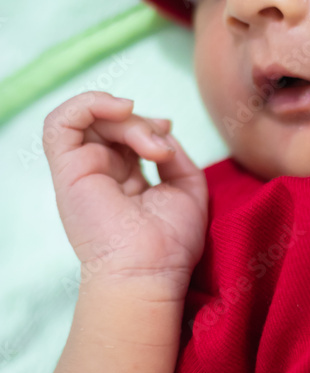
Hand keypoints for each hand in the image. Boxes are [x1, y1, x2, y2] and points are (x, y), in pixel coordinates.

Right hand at [43, 91, 208, 297]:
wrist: (150, 270)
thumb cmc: (171, 243)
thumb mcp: (187, 187)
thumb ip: (173, 153)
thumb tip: (161, 129)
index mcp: (125, 181)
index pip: (127, 134)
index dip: (147, 123)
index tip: (168, 131)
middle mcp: (100, 174)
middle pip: (113, 124)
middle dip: (142, 124)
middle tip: (162, 148)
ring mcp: (81, 172)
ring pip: (93, 119)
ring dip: (127, 121)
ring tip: (150, 144)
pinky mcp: (67, 171)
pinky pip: (60, 122)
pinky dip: (89, 103)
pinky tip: (121, 110)